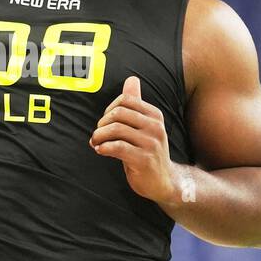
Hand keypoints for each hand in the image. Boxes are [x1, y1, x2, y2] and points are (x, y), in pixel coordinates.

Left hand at [89, 75, 175, 203]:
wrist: (163, 182)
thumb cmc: (148, 151)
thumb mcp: (144, 126)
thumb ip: (136, 103)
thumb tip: (132, 79)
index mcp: (154, 115)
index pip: (125, 100)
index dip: (109, 109)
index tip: (105, 123)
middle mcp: (155, 127)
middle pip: (118, 113)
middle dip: (102, 123)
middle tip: (98, 135)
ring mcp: (151, 143)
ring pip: (116, 129)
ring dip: (99, 136)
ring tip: (96, 143)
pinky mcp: (144, 159)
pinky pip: (117, 147)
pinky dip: (103, 147)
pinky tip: (100, 150)